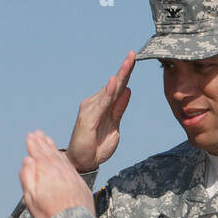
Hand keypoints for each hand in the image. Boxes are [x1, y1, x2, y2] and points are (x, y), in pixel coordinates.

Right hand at [19, 131, 94, 217]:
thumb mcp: (31, 199)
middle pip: (50, 152)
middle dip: (42, 142)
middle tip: (37, 133)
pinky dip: (64, 158)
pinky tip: (61, 156)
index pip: (38, 153)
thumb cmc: (50, 215)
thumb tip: (27, 160)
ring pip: (61, 157)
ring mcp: (71, 175)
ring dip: (53, 147)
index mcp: (46, 172)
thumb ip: (28, 177)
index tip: (29, 136)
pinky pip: (70, 165)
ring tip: (47, 140)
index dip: (33, 143)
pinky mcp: (79, 182)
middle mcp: (60, 170)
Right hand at [65, 52, 134, 172]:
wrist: (83, 162)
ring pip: (109, 91)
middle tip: (133, 54)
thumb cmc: (97, 146)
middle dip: (125, 69)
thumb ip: (119, 109)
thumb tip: (127, 90)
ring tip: (128, 62)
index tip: (134, 59)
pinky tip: (115, 82)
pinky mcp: (88, 118)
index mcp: (104, 106)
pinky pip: (101, 103)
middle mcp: (96, 104)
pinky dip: (109, 92)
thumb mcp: (114, 126)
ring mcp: (91, 110)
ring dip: (120, 76)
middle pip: (114, 85)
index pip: (118, 88)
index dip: (126, 74)